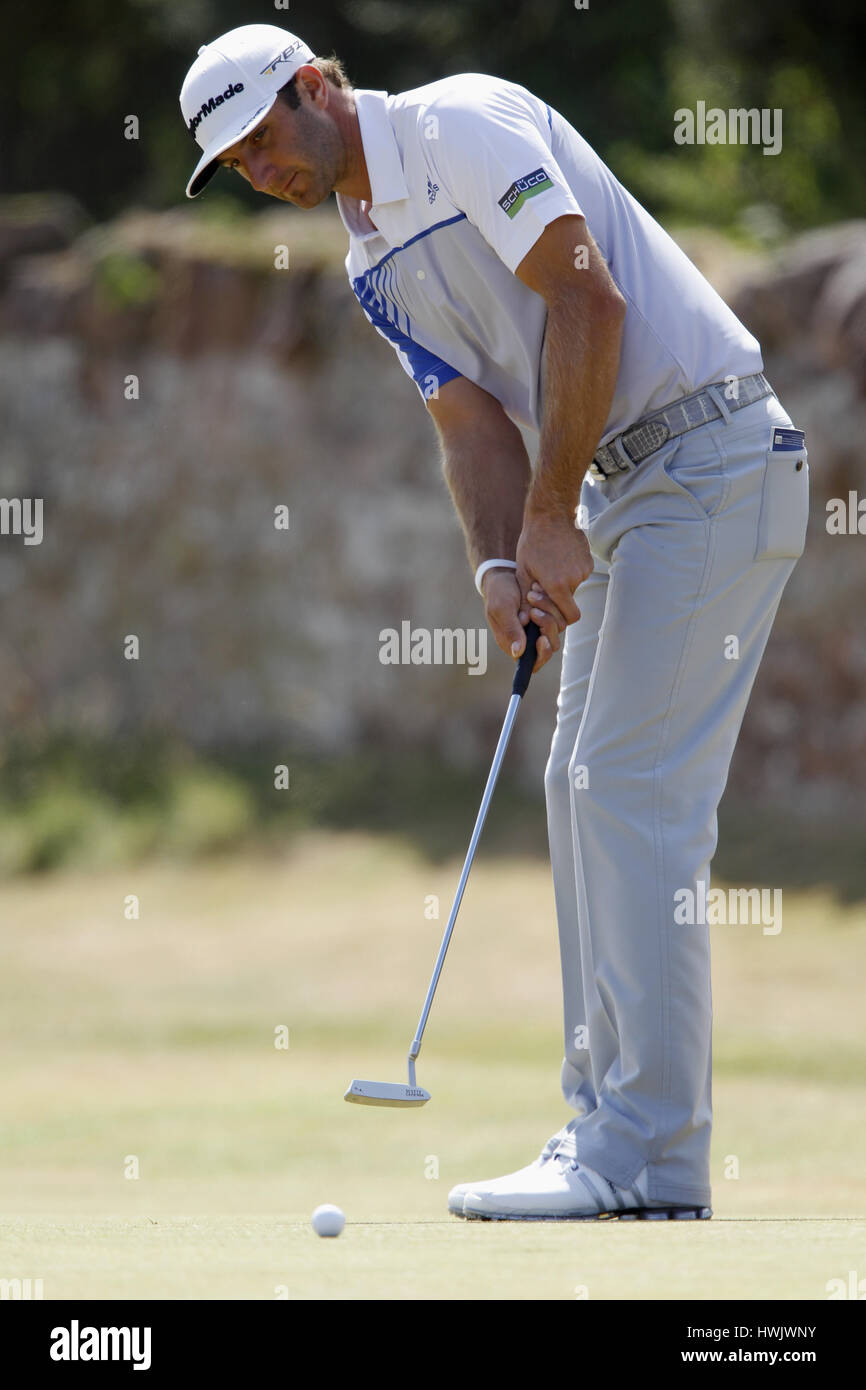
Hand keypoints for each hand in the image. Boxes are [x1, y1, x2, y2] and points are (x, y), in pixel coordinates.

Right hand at [480, 568, 550, 666]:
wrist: (504, 575)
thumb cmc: (498, 593)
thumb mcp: (501, 609)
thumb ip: (510, 629)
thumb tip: (518, 652)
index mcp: (513, 644)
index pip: (532, 662)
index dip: (541, 654)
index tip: (542, 639)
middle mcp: (528, 639)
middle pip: (549, 648)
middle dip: (546, 628)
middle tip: (534, 610)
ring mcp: (539, 628)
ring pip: (556, 631)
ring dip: (549, 613)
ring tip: (533, 595)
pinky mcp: (548, 616)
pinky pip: (559, 616)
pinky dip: (552, 604)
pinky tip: (540, 590)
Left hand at [515, 510, 593, 669]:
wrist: (551, 515)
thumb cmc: (532, 543)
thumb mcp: (523, 572)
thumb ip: (525, 599)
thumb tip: (524, 621)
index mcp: (558, 585)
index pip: (569, 618)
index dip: (556, 616)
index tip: (538, 604)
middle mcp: (575, 579)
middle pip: (569, 605)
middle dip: (555, 602)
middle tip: (539, 589)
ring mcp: (584, 570)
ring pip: (574, 590)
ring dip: (560, 586)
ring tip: (546, 570)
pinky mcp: (588, 562)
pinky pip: (579, 576)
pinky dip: (567, 575)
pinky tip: (556, 561)